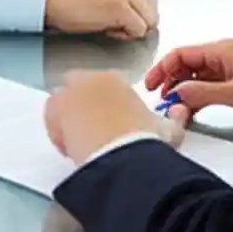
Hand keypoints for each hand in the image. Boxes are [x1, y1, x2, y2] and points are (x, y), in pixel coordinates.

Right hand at [45, 0, 158, 39]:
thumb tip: (138, 15)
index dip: (137, 13)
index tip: (119, 17)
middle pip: (153, 9)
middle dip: (139, 21)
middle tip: (118, 26)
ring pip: (149, 21)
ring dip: (133, 29)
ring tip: (112, 27)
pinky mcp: (121, 9)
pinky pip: (138, 30)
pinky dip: (125, 35)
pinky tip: (108, 30)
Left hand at [45, 70, 184, 165]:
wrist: (122, 152)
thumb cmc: (143, 139)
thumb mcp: (167, 129)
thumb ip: (174, 118)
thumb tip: (181, 112)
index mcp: (114, 79)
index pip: (104, 87)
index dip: (106, 107)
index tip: (110, 124)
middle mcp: (89, 79)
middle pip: (79, 90)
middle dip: (83, 107)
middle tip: (93, 132)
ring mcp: (69, 92)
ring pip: (62, 102)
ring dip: (69, 118)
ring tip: (82, 141)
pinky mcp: (55, 108)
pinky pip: (51, 117)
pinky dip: (58, 130)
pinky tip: (70, 146)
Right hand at [144, 39, 232, 126]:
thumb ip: (202, 93)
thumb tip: (175, 94)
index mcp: (221, 50)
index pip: (181, 54)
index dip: (162, 69)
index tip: (151, 87)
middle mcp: (223, 57)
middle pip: (185, 65)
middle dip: (170, 81)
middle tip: (161, 101)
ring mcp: (229, 71)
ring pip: (195, 78)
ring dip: (183, 92)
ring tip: (175, 110)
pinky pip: (207, 89)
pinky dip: (197, 98)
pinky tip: (192, 111)